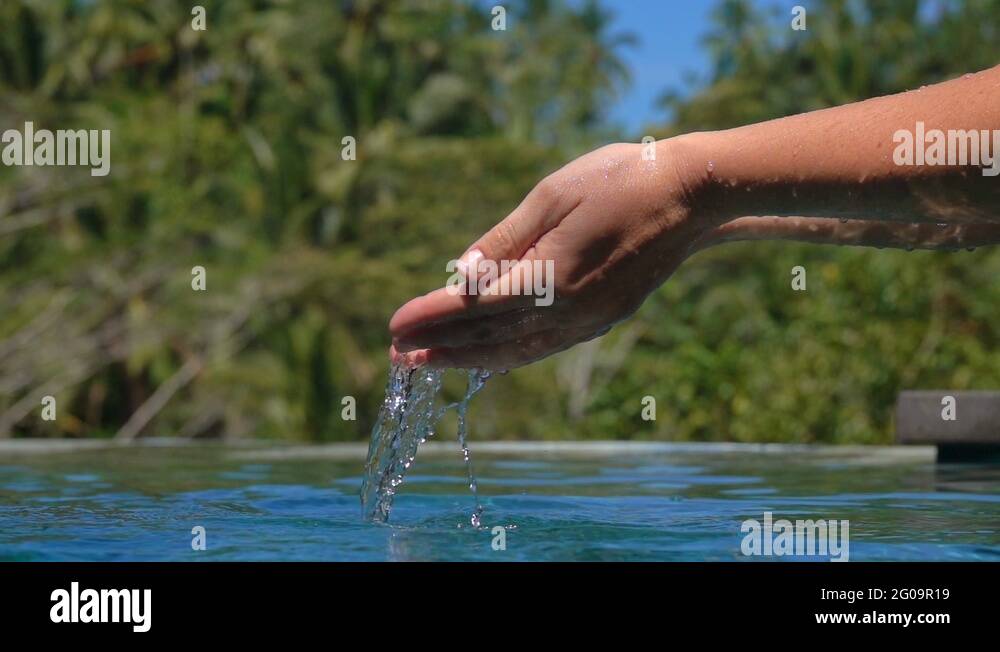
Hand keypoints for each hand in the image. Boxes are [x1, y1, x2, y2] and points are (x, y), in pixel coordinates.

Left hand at [390, 138, 716, 369]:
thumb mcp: (552, 196)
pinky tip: (488, 357)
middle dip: (441, 346)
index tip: (395, 325)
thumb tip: (460, 276)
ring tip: (432, 362)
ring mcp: (589, 320)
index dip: (432, 317)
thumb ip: (503, 241)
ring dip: (470, 359)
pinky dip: (508, 356)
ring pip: (517, 351)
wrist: (690, 196)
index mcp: (552, 275)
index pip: (476, 306)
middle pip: (491, 338)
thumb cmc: (617, 180)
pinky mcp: (602, 319)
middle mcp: (569, 309)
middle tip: (398, 356)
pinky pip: (544, 347)